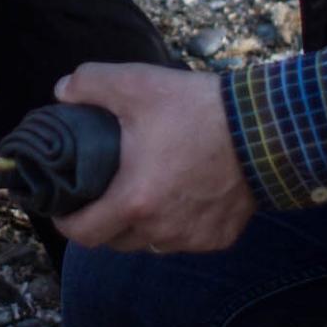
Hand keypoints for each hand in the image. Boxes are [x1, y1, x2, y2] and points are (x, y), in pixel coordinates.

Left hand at [52, 62, 256, 254]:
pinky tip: (181, 195)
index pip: (82, 234)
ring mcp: (192, 238)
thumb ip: (89, 83)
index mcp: (133, 201)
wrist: (265, 130)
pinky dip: (177, 225)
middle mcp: (160, 230)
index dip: (66, 223)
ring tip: (142, 193)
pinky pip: (186, 240)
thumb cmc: (197, 109)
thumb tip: (61, 91)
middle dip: (102, 222)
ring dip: (140, 225)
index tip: (65, 208)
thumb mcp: (136, 84)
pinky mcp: (218, 238)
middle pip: (114, 241)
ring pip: (150, 242)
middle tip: (103, 194)